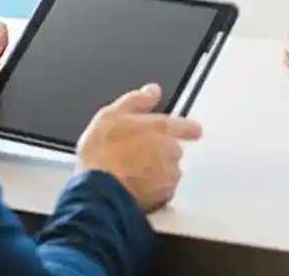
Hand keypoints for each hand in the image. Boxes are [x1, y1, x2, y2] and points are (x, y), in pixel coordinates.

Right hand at [77, 84, 202, 212]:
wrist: (97, 192)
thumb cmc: (102, 155)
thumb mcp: (110, 115)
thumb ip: (137, 101)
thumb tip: (152, 91)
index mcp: (161, 128)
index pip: (188, 126)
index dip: (188, 128)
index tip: (191, 131)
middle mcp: (171, 152)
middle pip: (173, 150)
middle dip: (159, 152)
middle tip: (135, 155)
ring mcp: (169, 176)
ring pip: (168, 171)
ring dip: (155, 171)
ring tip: (130, 173)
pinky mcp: (164, 198)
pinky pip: (162, 191)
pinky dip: (152, 189)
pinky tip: (132, 187)